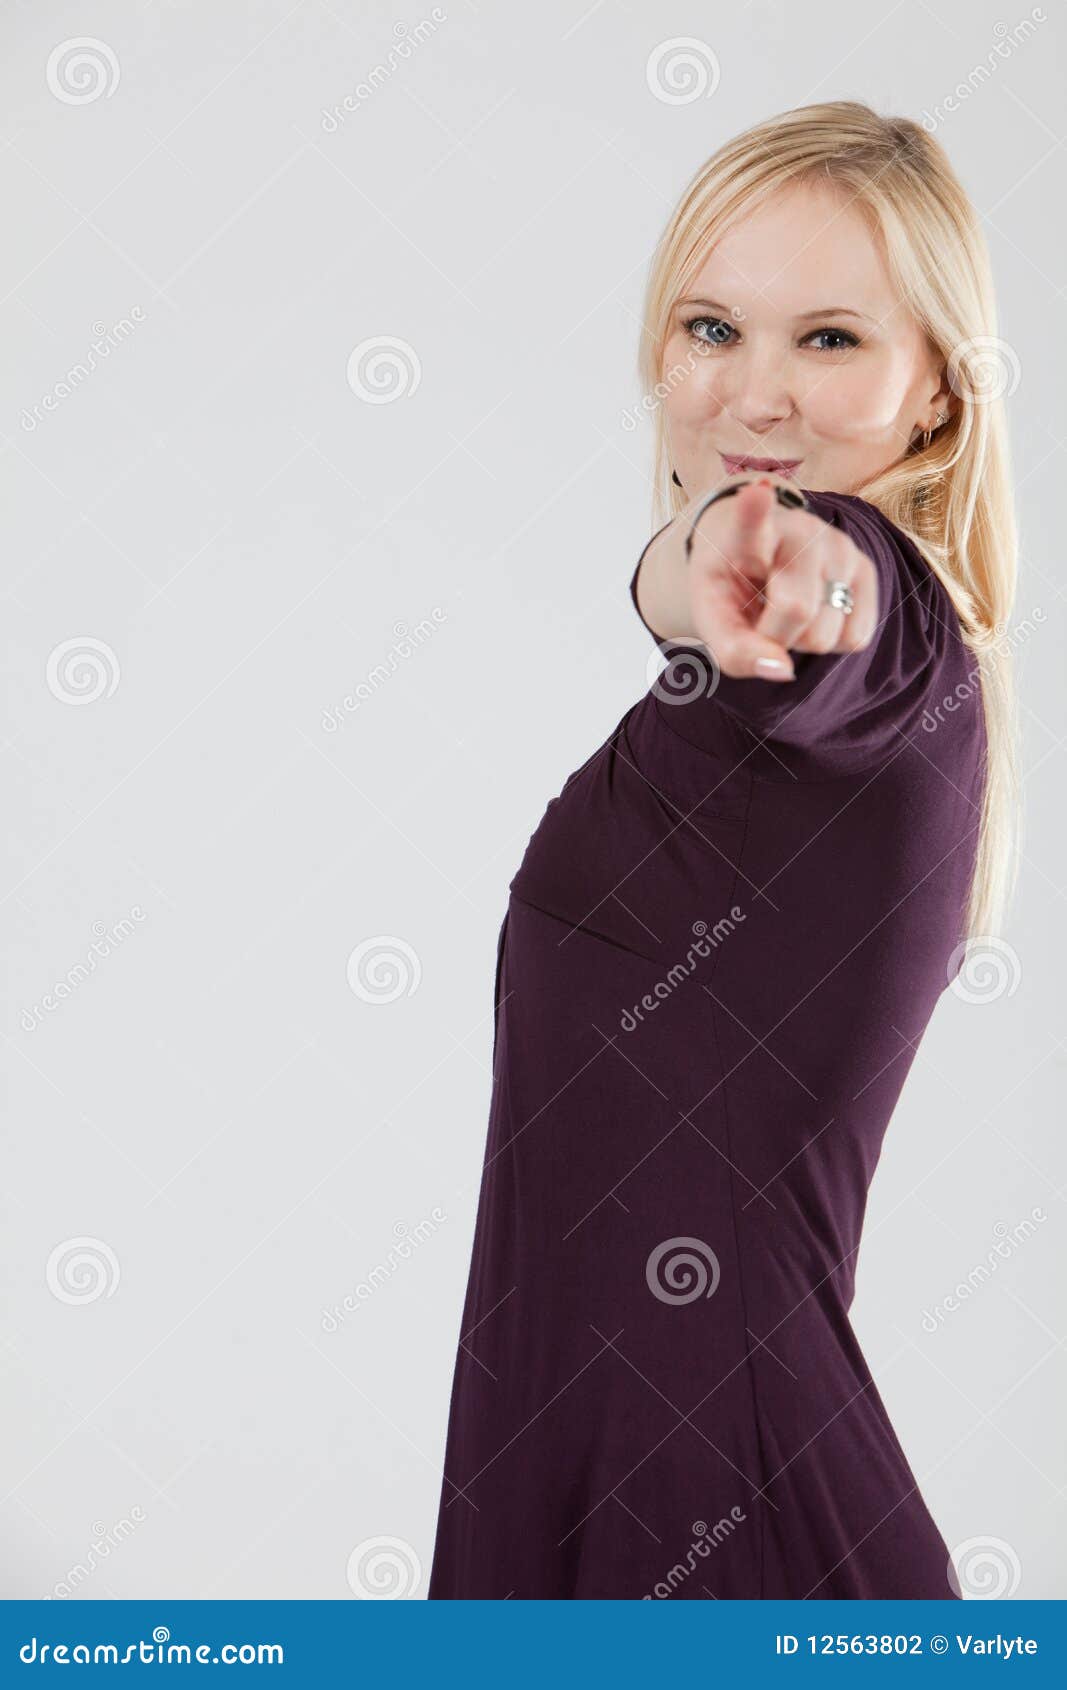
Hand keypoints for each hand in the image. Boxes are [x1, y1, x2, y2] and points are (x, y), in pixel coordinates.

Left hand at [683, 479, 878, 679]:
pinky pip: (855, 637)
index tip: (755, 493)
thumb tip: (782, 670)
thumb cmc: (732, 589)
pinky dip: (830, 641)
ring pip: (828, 633)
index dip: (755, 509)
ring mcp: (839, 547)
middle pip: (796, 610)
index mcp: (747, 534)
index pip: (752, 519)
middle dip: (774, 635)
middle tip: (759, 615)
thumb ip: (734, 650)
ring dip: (802, 640)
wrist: (758, 560)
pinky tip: (813, 613)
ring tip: (785, 609)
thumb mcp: (714, 620)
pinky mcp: (866, 570)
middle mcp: (800, 531)